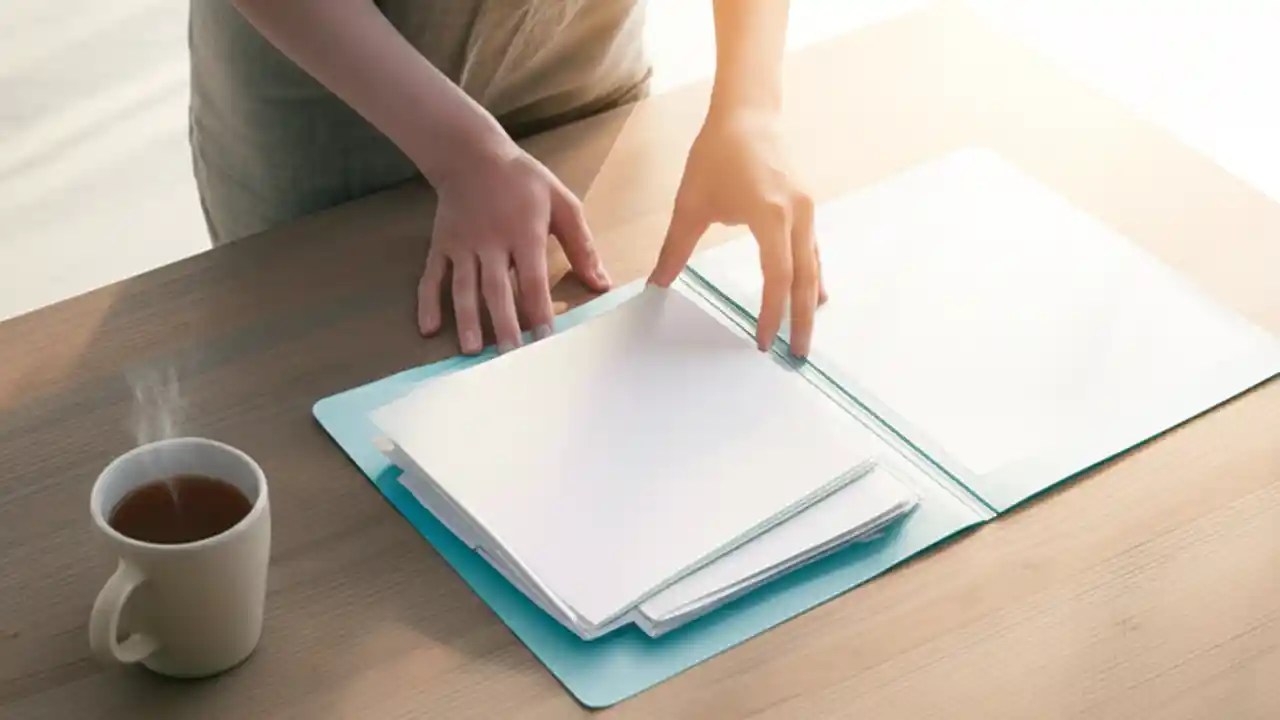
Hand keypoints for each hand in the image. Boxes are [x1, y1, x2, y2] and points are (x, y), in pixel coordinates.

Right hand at [417, 147, 610, 353]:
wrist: (472, 154)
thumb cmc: (524, 181)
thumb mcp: (562, 203)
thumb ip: (582, 245)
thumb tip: (602, 283)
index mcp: (524, 232)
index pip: (532, 278)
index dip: (539, 309)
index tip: (545, 339)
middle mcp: (490, 241)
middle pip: (496, 289)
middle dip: (503, 324)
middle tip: (509, 358)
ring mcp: (462, 245)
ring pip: (463, 287)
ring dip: (466, 320)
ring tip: (471, 351)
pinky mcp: (441, 244)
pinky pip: (432, 276)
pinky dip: (428, 302)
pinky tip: (428, 328)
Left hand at [649, 109, 824, 356]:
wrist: (747, 113)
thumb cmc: (718, 153)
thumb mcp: (690, 203)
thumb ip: (675, 248)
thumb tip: (655, 285)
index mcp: (771, 216)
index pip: (777, 278)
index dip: (772, 314)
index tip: (765, 343)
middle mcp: (797, 215)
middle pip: (806, 280)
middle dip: (802, 320)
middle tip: (797, 356)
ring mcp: (806, 210)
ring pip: (814, 266)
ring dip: (809, 302)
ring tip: (805, 335)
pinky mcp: (806, 207)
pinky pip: (813, 250)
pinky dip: (811, 277)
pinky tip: (811, 296)